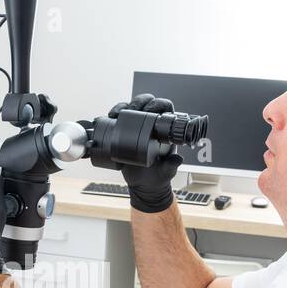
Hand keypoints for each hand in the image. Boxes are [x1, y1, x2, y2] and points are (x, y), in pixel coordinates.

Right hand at [106, 93, 181, 212]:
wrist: (143, 185)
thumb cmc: (158, 176)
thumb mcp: (167, 171)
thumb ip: (171, 165)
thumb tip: (177, 159)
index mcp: (165, 130)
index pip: (164, 108)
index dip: (158, 104)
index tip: (150, 110)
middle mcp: (151, 125)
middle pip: (146, 103)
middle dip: (138, 102)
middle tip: (132, 110)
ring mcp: (136, 127)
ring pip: (131, 107)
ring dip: (123, 106)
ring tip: (116, 114)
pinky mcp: (123, 132)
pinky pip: (118, 118)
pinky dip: (113, 114)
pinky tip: (109, 117)